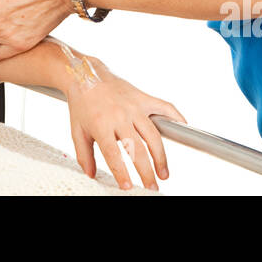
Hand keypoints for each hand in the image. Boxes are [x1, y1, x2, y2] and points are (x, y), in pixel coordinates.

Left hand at [61, 54, 186, 190]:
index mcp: (101, 125)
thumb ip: (84, 154)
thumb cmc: (81, 103)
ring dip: (161, 156)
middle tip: (152, 187)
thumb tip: (91, 174)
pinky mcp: (143, 97)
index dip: (122, 172)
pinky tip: (184, 128)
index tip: (128, 187)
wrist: (86, 73)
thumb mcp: (77, 130)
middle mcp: (120, 116)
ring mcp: (134, 106)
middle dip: (146, 171)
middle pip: (137, 149)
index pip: (113, 154)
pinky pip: (164, 106)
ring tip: (164, 174)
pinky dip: (176, 116)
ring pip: (153, 135)